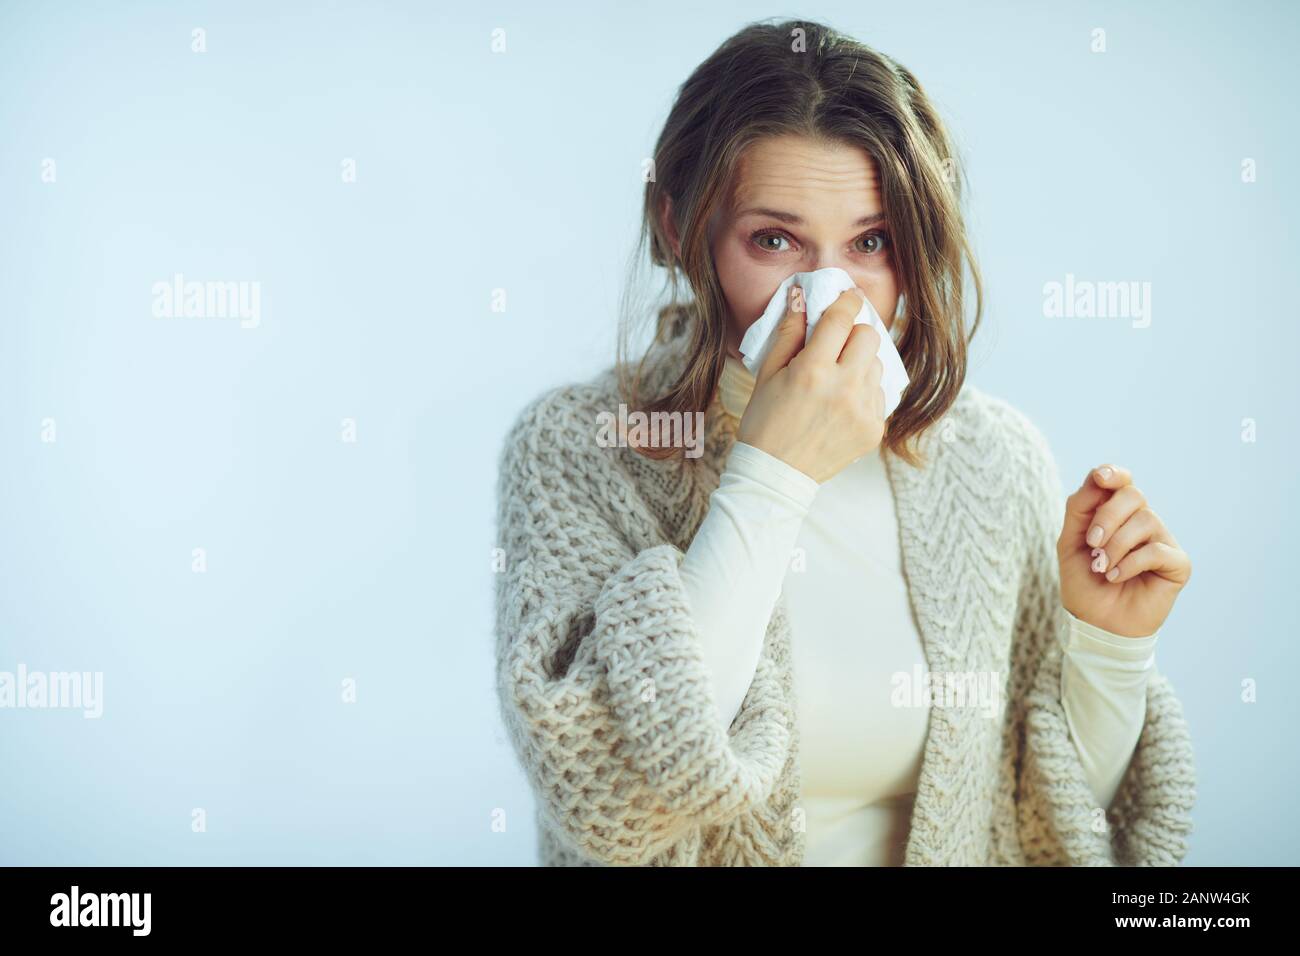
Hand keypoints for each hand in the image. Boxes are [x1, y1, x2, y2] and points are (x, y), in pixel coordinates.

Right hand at [737, 283, 885, 483]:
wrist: (776, 474)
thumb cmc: (765, 422)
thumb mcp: (768, 374)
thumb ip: (788, 332)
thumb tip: (801, 297)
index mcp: (812, 371)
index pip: (842, 318)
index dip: (846, 301)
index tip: (847, 297)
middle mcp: (843, 388)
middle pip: (869, 336)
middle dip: (853, 335)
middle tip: (835, 348)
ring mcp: (863, 411)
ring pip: (877, 365)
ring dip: (859, 366)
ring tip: (834, 384)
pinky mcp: (874, 429)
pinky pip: (880, 395)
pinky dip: (863, 394)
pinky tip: (840, 407)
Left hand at [1057, 464, 1191, 636]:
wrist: (1095, 623)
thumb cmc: (1084, 582)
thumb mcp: (1070, 542)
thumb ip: (1080, 508)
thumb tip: (1098, 477)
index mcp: (1117, 513)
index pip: (1122, 481)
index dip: (1114, 474)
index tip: (1101, 478)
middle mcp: (1142, 522)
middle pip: (1133, 495)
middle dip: (1107, 516)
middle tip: (1091, 544)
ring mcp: (1162, 541)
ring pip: (1146, 520)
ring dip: (1116, 545)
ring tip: (1101, 568)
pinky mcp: (1177, 564)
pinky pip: (1157, 550)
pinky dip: (1131, 563)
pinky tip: (1116, 577)